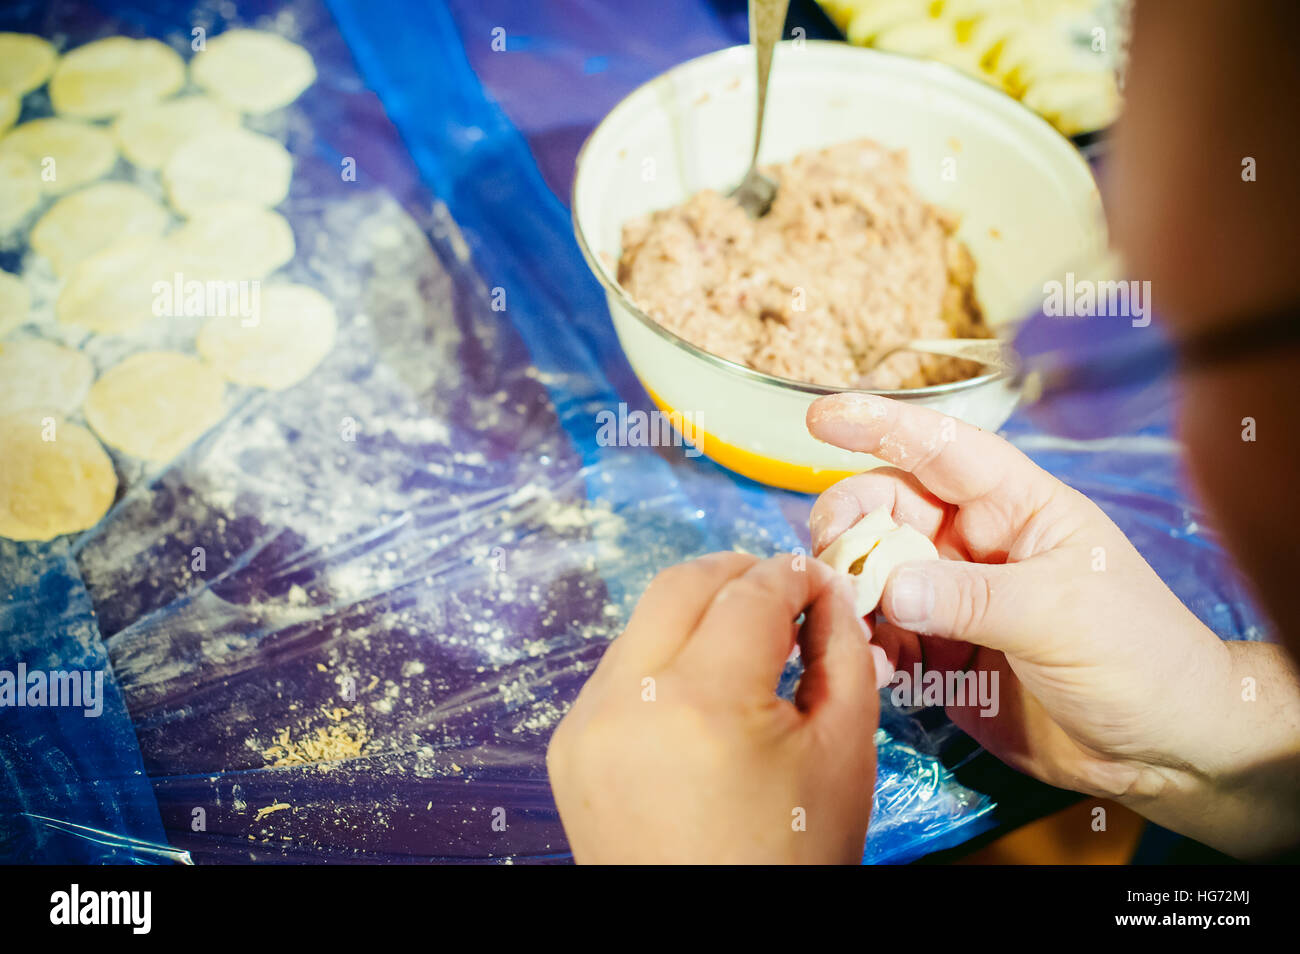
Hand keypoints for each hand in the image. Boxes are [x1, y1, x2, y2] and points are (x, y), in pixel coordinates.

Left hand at [547, 553, 879, 863]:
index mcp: (705, 703)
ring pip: (645, 621)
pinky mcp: (568, 744)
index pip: (752, 593)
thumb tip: (827, 597)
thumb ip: (843, 656)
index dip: (794, 575)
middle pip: (682, 584)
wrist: (709, 943)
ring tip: (748, 645)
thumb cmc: (787, 861)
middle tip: (783, 591)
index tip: (819, 581)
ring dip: (698, 615)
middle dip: (738, 573)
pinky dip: (663, 661)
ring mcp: (587, 723)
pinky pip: (619, 670)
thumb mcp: (844, 755)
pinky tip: (703, 692)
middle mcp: (630, 701)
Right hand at [807, 394, 1234, 801]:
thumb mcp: (1060, 615)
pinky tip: (876, 671)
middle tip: (826, 558)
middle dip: (848, 524)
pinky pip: (883, 638)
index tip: (820, 416)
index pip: (941, 449)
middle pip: (888, 509)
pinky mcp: (940, 654)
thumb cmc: (1138, 655)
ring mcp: (954, 598)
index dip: (881, 425)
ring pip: (875, 575)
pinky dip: (867, 650)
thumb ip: (970, 599)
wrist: (1160, 749)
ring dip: (851, 594)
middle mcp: (976, 543)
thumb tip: (887, 587)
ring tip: (847, 624)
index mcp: (1016, 506)